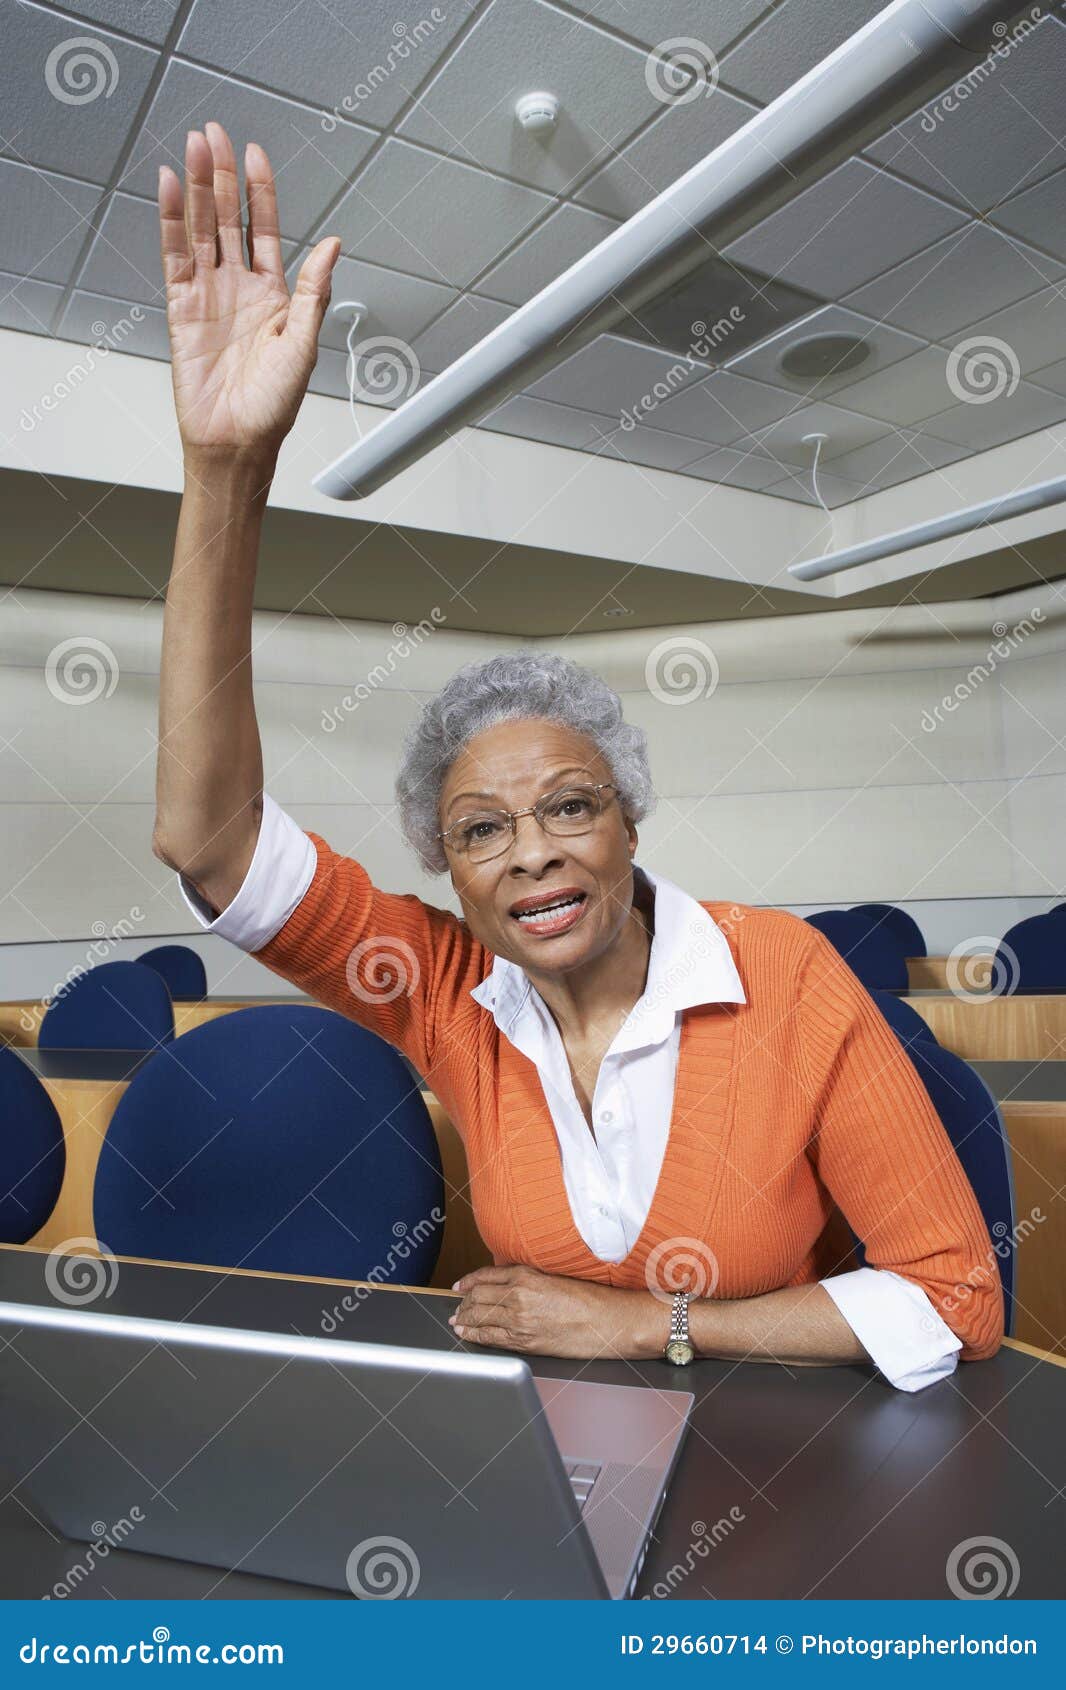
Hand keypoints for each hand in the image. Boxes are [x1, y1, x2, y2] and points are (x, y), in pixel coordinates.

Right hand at [158, 123, 339, 462]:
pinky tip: (170, 188)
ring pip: (200, 229)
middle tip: (215, 134)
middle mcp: (239, 288)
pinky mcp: (181, 308)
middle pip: (228, 218)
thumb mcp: (304, 345)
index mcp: (273, 295)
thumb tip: (333, 244)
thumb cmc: (274, 407)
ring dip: (197, 188)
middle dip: (223, 175)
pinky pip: (175, 257)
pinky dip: (171, 222)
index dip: (260, 192)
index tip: (255, 154)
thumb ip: (314, 291)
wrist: (236, 443)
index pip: (263, 229)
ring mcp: (208, 295)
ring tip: (193, 146)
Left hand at [448, 1264, 662, 1359]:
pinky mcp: (524, 1341)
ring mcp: (519, 1320)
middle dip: (464, 1303)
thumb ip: (530, 1280)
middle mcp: (518, 1295)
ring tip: (457, 1320)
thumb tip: (508, 1285)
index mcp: (527, 1275)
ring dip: (464, 1318)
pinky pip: (490, 1337)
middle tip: (457, 1306)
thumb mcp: (556, 1278)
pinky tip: (467, 1333)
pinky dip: (474, 1334)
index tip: (459, 1286)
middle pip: (478, 1297)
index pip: (485, 1276)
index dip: (468, 1281)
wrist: (610, 1322)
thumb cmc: (591, 1300)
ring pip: (480, 1317)